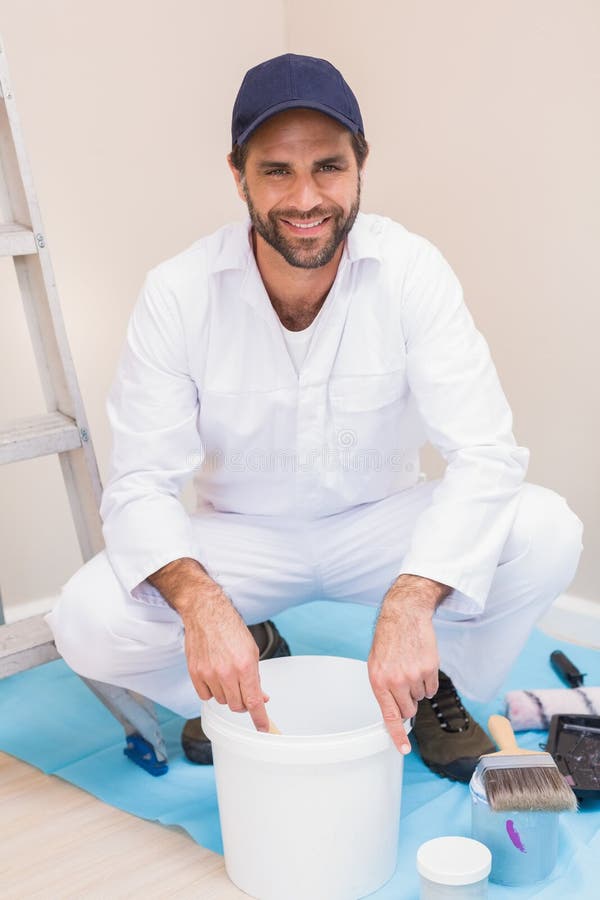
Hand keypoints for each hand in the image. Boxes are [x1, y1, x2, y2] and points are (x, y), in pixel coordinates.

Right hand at [179, 589, 270, 732]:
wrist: (206, 614)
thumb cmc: (230, 629)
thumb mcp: (252, 651)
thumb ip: (256, 677)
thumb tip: (261, 698)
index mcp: (245, 665)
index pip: (253, 701)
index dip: (260, 718)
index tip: (263, 728)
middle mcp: (227, 672)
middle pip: (238, 705)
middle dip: (243, 702)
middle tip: (243, 689)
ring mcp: (209, 674)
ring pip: (222, 701)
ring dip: (227, 694)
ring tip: (227, 675)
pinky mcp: (195, 673)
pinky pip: (205, 696)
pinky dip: (212, 691)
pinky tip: (214, 677)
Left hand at [368, 575, 447, 754]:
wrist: (405, 616)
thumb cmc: (388, 640)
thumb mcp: (376, 664)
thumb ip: (383, 688)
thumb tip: (393, 712)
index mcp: (378, 681)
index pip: (389, 716)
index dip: (397, 735)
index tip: (404, 750)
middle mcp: (395, 681)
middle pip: (408, 710)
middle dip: (408, 702)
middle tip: (404, 683)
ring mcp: (413, 676)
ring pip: (421, 698)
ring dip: (418, 688)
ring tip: (411, 667)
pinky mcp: (429, 669)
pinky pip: (432, 689)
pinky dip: (429, 682)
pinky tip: (421, 665)